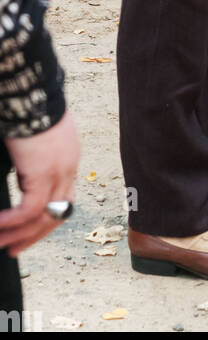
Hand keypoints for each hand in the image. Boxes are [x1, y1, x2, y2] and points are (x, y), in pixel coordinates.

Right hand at [0, 111, 79, 255]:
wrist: (29, 90)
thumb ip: (27, 162)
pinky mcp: (43, 172)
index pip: (63, 198)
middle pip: (59, 213)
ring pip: (44, 217)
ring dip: (20, 234)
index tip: (27, 232)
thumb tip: (16, 175)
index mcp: (68, 157)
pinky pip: (29, 210)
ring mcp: (59, 170)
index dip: (46, 218)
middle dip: (35, 235)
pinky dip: (12, 222)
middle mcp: (69, 166)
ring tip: (0, 243)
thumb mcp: (30, 140)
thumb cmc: (25, 108)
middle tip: (13, 249)